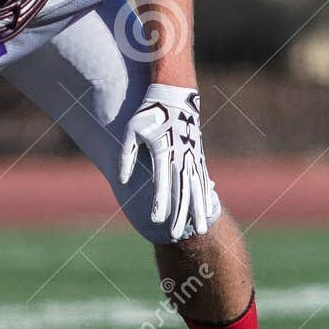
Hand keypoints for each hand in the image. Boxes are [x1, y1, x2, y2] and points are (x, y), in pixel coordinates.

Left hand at [118, 84, 218, 240]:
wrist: (175, 94)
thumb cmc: (149, 112)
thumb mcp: (131, 130)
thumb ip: (127, 155)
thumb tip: (122, 179)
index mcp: (164, 151)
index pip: (161, 182)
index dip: (159, 201)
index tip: (156, 219)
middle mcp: (181, 157)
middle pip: (182, 190)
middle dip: (180, 214)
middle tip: (178, 234)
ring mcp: (192, 157)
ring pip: (196, 189)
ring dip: (197, 210)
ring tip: (200, 229)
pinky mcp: (197, 156)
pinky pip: (202, 180)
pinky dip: (204, 196)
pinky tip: (206, 210)